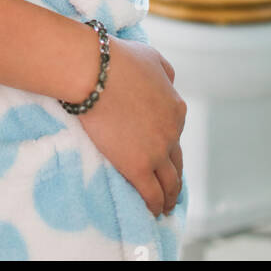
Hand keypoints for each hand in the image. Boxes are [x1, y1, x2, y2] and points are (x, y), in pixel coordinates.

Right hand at [78, 38, 185, 216]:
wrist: (94, 72)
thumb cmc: (117, 60)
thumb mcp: (152, 57)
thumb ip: (165, 72)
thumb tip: (171, 82)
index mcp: (176, 107)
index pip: (175, 132)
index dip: (168, 144)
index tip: (163, 153)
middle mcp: (172, 132)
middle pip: (177, 161)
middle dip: (175, 176)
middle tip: (171, 189)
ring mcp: (157, 151)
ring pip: (170, 182)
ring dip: (169, 197)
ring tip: (165, 207)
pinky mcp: (138, 167)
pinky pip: (152, 194)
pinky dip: (155, 206)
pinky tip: (153, 212)